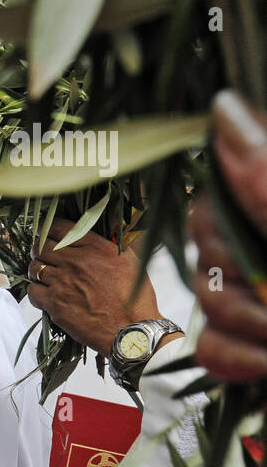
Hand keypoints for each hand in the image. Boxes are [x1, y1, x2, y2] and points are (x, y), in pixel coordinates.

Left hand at [26, 219, 163, 352]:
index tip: (47, 234)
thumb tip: (95, 236)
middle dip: (39, 249)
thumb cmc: (134, 298)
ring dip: (36, 271)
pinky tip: (45, 294)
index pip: (59, 227)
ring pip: (34, 268)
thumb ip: (109, 245)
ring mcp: (63, 282)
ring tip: (44, 276)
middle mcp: (76, 261)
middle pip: (40, 246)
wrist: (131, 330)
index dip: (49, 229)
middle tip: (42, 256)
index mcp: (96, 247)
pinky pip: (32, 291)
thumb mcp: (130, 261)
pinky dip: (36, 291)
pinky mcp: (54, 303)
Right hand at [190, 92, 266, 381]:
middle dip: (241, 278)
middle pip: (207, 238)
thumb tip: (224, 108)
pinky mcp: (257, 346)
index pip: (226, 177)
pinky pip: (211, 346)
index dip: (228, 209)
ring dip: (249, 325)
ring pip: (207, 297)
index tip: (260, 243)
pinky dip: (242, 359)